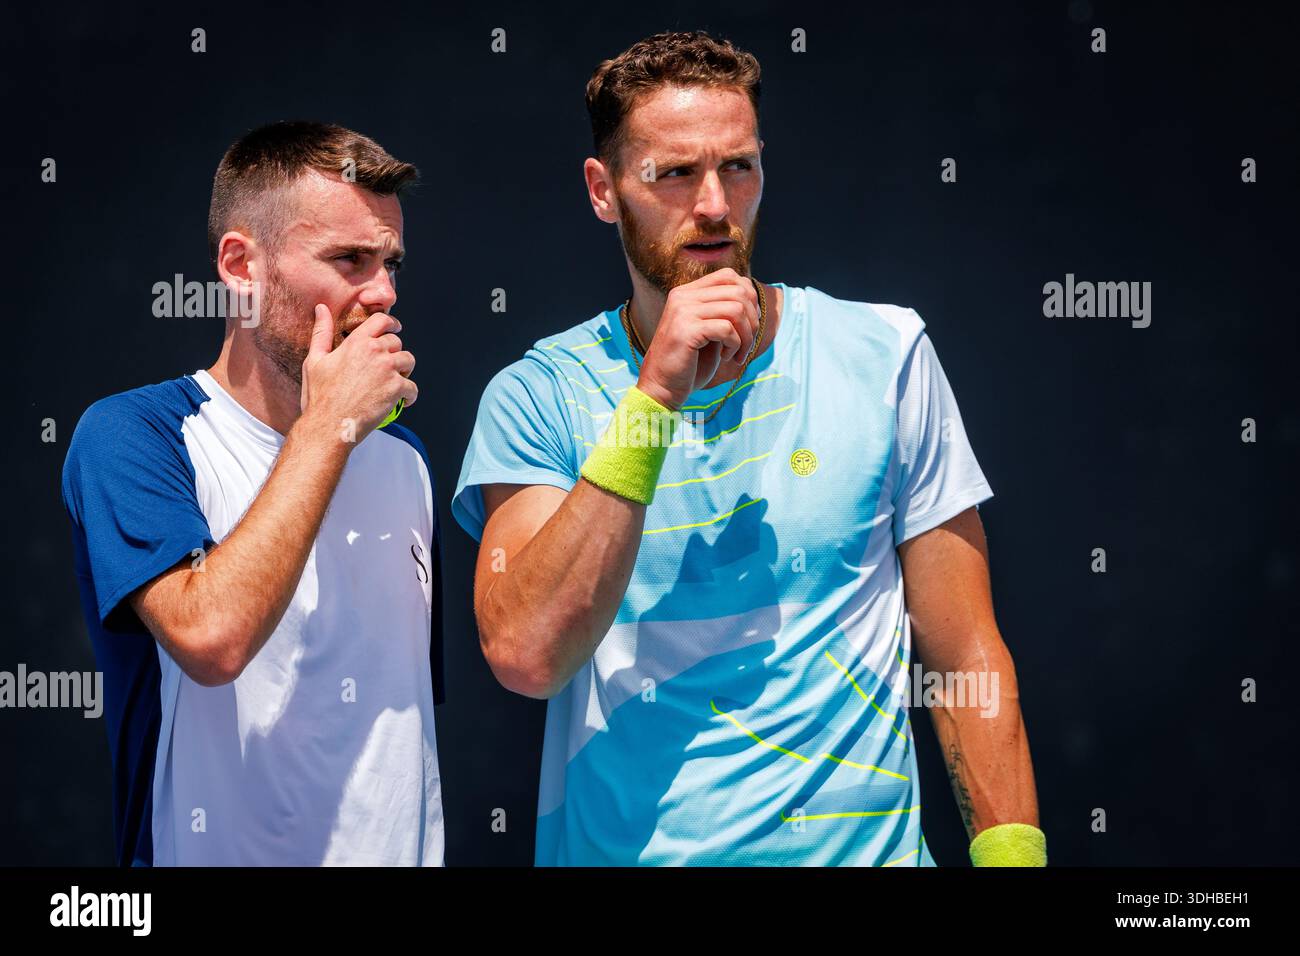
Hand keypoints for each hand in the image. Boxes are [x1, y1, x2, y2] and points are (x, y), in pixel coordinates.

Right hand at [299, 305, 417, 436]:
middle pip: (397, 343)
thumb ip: (321, 332)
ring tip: (393, 383)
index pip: (382, 320)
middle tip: (386, 369)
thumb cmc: (319, 395)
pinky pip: (412, 387)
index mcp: (356, 341)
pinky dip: (409, 395)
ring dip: (404, 371)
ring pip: (408, 361)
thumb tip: (321, 308)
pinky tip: (402, 401)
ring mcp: (388, 369)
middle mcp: (375, 351)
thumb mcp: (314, 360)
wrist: (328, 425)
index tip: (395, 329)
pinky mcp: (397, 388)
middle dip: (394, 353)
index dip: (391, 323)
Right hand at [634, 268, 758, 409]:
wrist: (661, 389)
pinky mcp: (686, 330)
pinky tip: (726, 358)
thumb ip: (723, 312)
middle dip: (752, 320)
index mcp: (686, 293)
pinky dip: (735, 345)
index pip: (729, 275)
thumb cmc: (689, 364)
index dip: (748, 298)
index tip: (747, 325)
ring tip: (737, 353)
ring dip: (746, 336)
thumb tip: (752, 298)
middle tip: (746, 343)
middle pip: (738, 291)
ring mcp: (682, 311)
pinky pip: (727, 328)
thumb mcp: (708, 331)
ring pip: (736, 309)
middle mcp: (682, 297)